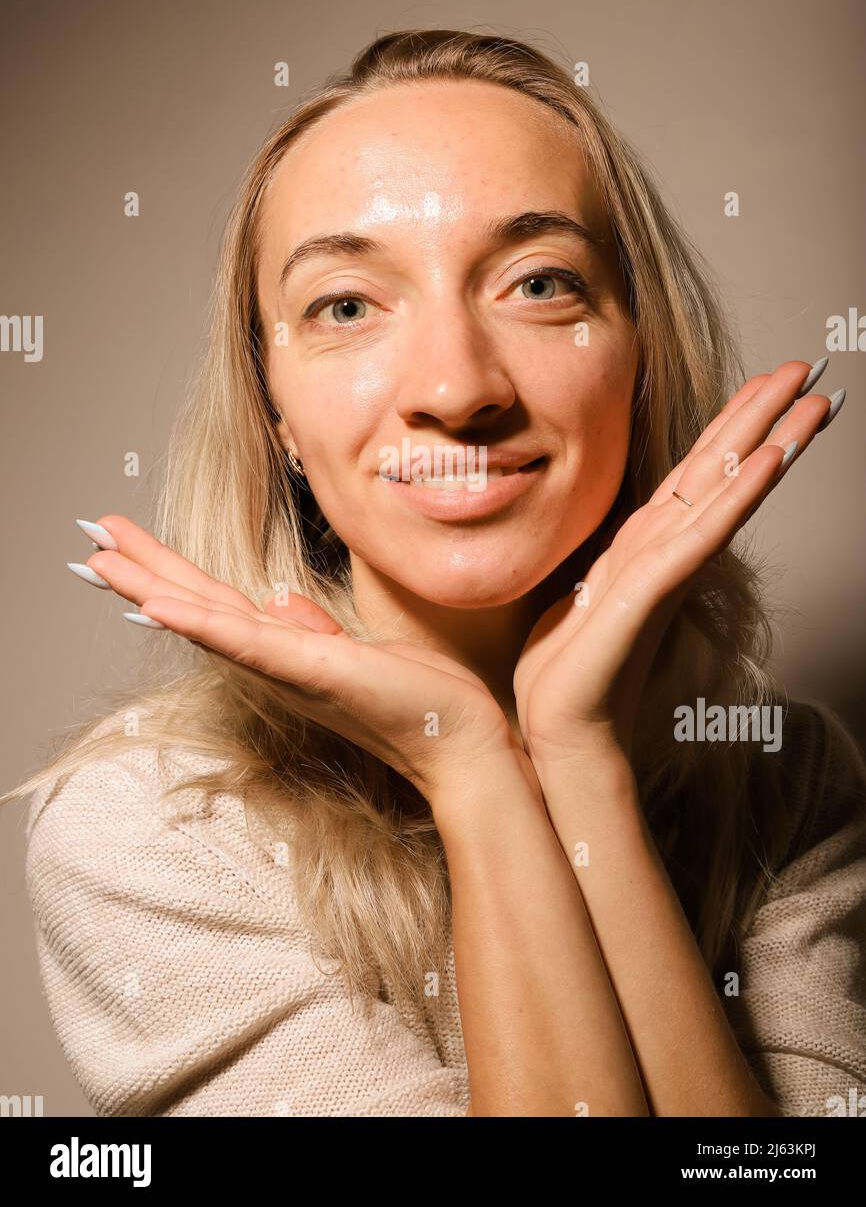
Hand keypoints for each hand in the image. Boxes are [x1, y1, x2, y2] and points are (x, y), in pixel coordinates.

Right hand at [73, 516, 515, 807]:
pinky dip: (203, 624)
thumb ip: (312, 629)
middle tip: (87, 540)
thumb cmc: (417, 699)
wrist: (459, 742)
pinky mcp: (313, 670)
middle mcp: (274, 661)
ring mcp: (288, 668)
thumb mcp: (358, 651)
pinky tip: (162, 606)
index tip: (121, 544)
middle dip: (141, 571)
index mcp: (284, 650)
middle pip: (196, 605)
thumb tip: (280, 599)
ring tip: (101, 563)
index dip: (166, 573)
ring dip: (151, 589)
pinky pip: (249, 643)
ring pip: (207, 620)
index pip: (214, 603)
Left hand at [513, 359, 841, 770]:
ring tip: (814, 400)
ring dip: (774, 441)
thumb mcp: (582, 589)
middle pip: (727, 467)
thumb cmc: (567, 665)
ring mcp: (668, 568)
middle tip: (813, 368)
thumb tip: (604, 539)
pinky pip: (704, 532)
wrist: (558, 725)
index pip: (701, 470)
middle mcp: (668, 548)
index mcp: (650, 543)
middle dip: (769, 416)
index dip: (737, 422)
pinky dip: (740, 494)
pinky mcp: (656, 591)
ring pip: (729, 490)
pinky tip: (773, 458)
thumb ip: (605, 558)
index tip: (771, 382)